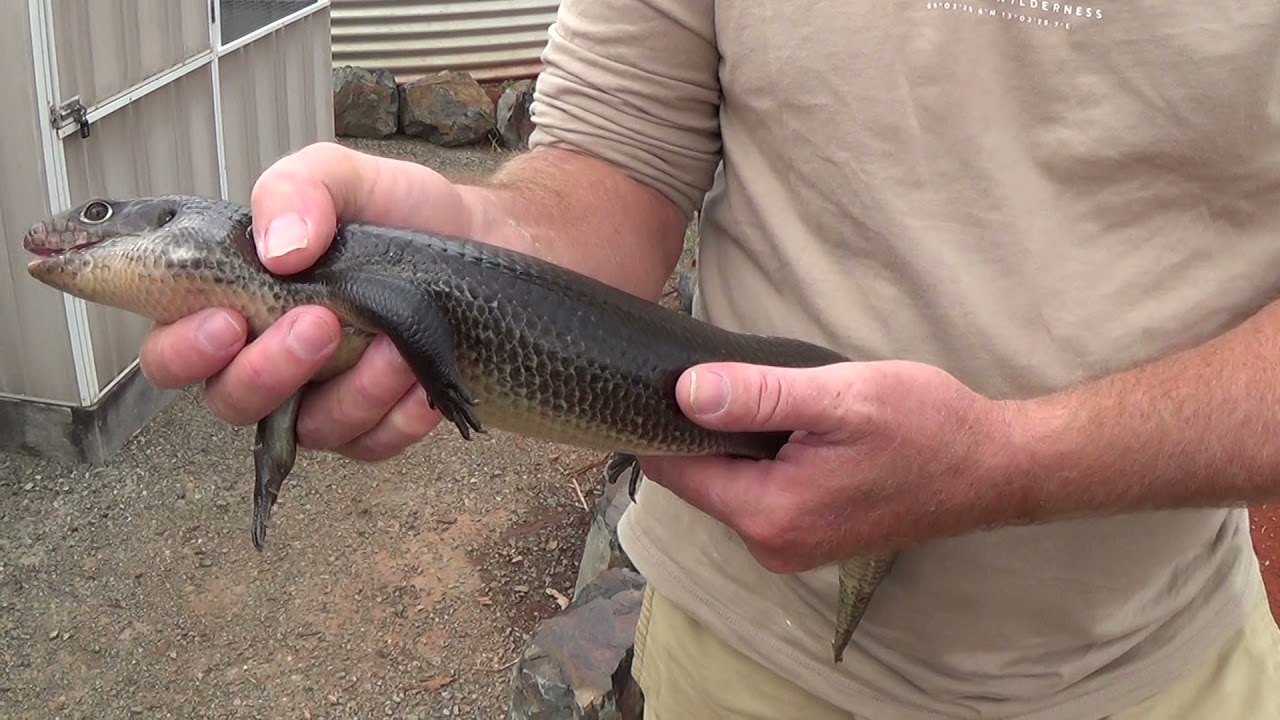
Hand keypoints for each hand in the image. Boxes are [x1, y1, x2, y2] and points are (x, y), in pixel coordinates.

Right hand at [138, 141, 529, 459]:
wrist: (489, 238)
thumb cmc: (401, 212)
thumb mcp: (345, 174)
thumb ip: (298, 188)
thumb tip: (276, 247)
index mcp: (239, 302)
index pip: (174, 351)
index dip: (185, 349)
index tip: (227, 319)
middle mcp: (271, 361)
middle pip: (231, 403)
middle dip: (270, 371)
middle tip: (320, 324)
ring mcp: (325, 399)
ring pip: (311, 430)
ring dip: (353, 391)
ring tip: (394, 343)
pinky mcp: (380, 423)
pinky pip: (373, 447)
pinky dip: (399, 418)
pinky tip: (420, 382)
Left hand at [637, 360, 1023, 571]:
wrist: (994, 467)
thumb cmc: (926, 426)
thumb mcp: (839, 397)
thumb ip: (759, 397)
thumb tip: (685, 392)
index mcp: (769, 514)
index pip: (674, 469)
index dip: (664, 421)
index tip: (671, 376)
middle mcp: (771, 544)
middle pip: (698, 478)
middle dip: (702, 429)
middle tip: (727, 374)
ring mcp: (791, 546)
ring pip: (728, 484)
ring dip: (736, 442)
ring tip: (765, 396)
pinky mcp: (811, 537)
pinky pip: (759, 494)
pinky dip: (761, 459)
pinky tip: (789, 427)